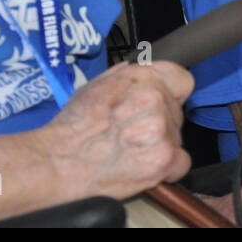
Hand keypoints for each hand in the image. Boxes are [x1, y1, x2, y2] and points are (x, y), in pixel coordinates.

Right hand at [36, 62, 193, 201]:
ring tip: (129, 151)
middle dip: (159, 123)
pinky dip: (166, 169)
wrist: (58, 162)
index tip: (162, 104)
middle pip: (176, 113)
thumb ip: (128, 76)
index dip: (172, 94)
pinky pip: (181, 163)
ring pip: (176, 138)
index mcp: (142, 78)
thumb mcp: (96, 85)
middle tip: (132, 134)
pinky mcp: (164, 158)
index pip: (182, 80)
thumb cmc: (72, 127)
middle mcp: (156, 99)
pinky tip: (143, 166)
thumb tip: (142, 72)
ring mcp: (162, 129)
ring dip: (159, 145)